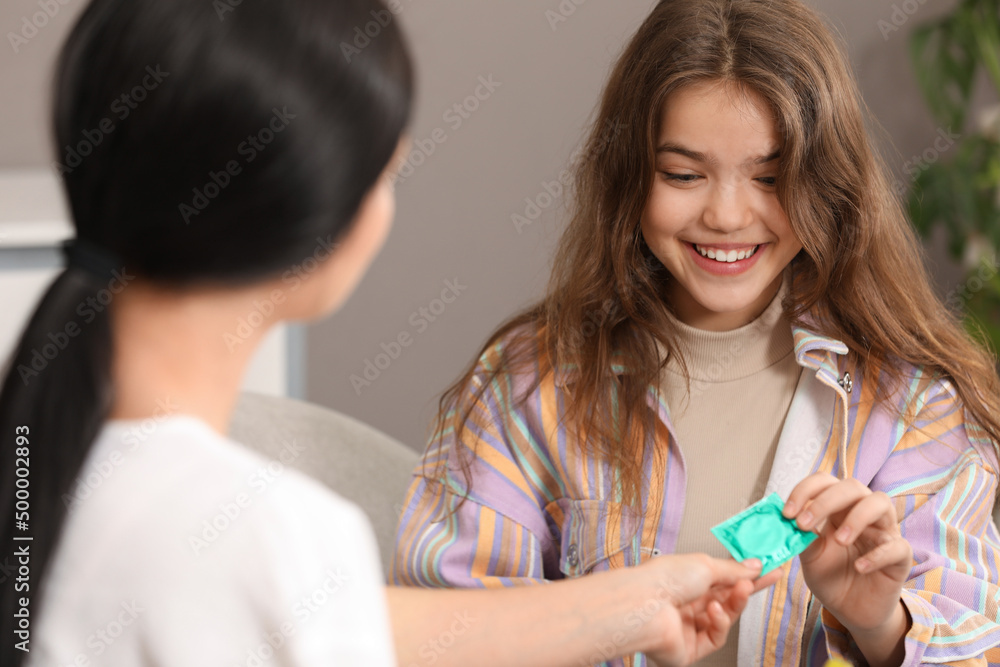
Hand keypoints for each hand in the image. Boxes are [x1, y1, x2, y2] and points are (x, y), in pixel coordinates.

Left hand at [638, 553, 781, 666]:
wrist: (644, 606)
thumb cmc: (664, 580)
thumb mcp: (705, 565)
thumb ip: (733, 570)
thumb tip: (754, 567)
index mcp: (686, 580)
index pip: (722, 578)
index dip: (746, 575)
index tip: (769, 569)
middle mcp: (686, 603)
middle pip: (725, 598)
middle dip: (746, 589)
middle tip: (768, 579)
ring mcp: (688, 626)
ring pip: (724, 617)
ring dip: (735, 603)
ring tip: (741, 590)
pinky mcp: (690, 648)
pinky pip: (715, 637)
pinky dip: (720, 622)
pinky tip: (714, 611)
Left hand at [783, 474, 911, 637]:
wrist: (851, 611)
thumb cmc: (831, 577)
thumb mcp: (810, 557)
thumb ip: (803, 537)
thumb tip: (788, 519)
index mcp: (838, 508)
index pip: (825, 482)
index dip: (805, 490)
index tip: (787, 513)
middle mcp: (863, 513)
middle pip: (853, 487)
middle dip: (826, 501)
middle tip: (804, 524)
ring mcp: (884, 532)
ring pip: (881, 502)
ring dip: (857, 517)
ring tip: (839, 540)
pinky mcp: (901, 557)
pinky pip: (897, 546)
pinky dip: (878, 555)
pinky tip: (860, 568)